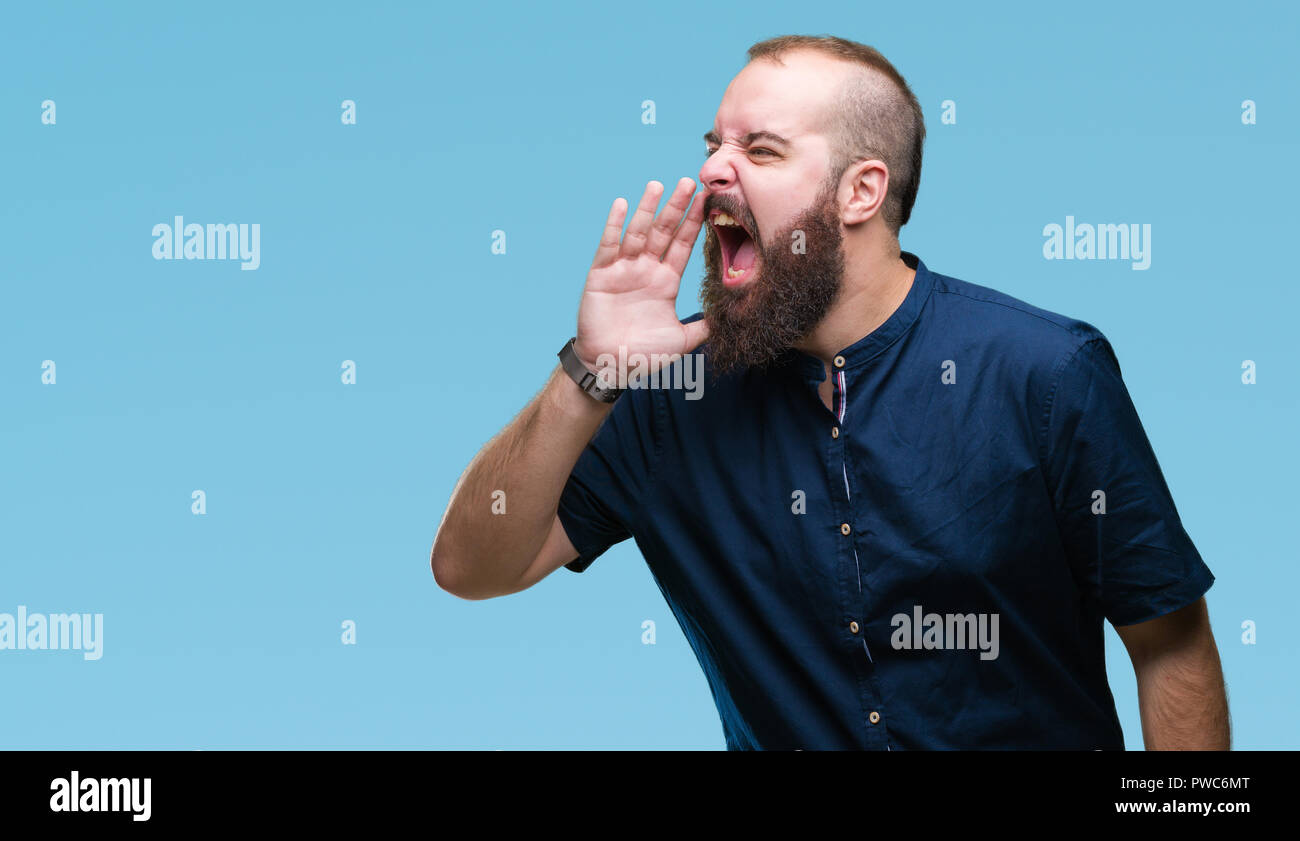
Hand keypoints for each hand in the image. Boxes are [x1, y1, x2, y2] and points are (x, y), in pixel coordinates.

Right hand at [573, 178, 710, 375]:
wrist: (610, 366)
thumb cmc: (644, 355)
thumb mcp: (681, 340)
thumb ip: (704, 327)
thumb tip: (731, 318)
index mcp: (666, 281)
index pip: (683, 245)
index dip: (694, 223)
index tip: (707, 200)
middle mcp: (647, 270)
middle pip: (664, 231)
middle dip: (676, 207)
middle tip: (690, 181)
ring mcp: (624, 269)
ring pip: (638, 233)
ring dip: (648, 208)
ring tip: (657, 184)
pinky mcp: (602, 274)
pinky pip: (609, 245)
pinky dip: (615, 225)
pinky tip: (623, 204)